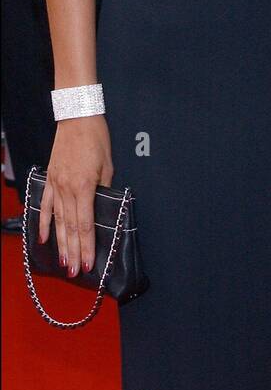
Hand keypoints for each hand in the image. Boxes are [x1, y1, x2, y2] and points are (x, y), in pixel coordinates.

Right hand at [38, 117, 113, 275]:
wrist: (77, 117)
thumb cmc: (96, 138)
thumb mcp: (108, 165)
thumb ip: (104, 190)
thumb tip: (104, 209)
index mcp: (84, 186)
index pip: (86, 224)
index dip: (87, 246)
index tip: (89, 263)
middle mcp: (67, 188)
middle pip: (71, 228)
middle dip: (74, 252)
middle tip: (76, 272)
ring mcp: (56, 184)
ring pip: (58, 221)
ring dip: (60, 244)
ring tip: (63, 263)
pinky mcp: (50, 179)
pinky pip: (46, 205)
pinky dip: (44, 223)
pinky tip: (44, 239)